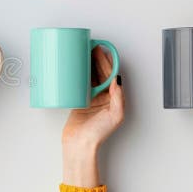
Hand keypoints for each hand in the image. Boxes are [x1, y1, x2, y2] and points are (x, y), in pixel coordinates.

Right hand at [61, 46, 123, 187]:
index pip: (112, 75)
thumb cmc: (97, 134)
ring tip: (82, 52)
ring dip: (88, 64)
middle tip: (90, 47)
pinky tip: (74, 67)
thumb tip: (118, 79)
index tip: (102, 50)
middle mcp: (103, 97)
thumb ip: (118, 97)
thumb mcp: (114, 115)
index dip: (108, 61)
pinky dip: (78, 74)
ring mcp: (90, 98)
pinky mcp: (79, 100)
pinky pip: (79, 83)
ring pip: (90, 76)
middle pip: (101, 72)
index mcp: (114, 99)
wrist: (79, 145)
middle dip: (97, 59)